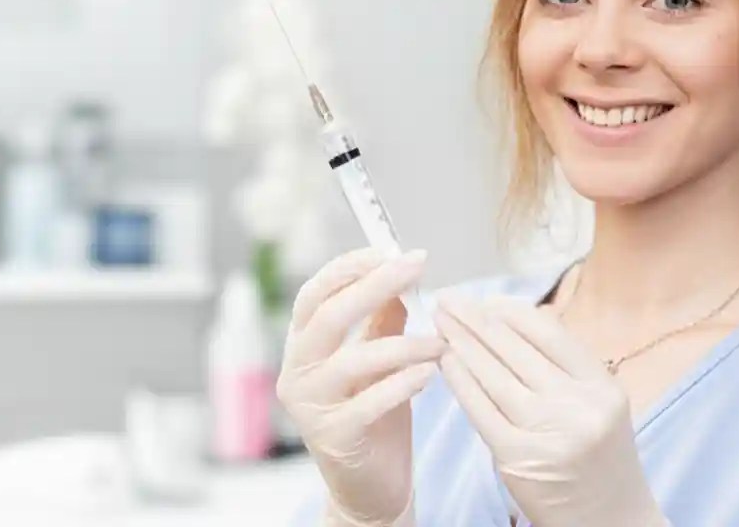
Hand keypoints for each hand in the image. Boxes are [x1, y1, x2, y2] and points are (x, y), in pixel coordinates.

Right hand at [276, 248, 444, 526]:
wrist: (370, 488)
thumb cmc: (375, 417)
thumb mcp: (378, 360)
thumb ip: (384, 319)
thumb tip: (401, 273)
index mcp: (303, 346)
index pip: (314, 294)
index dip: (349, 267)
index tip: (389, 249)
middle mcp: (297, 372)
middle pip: (330, 316)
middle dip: (375, 285)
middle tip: (415, 267)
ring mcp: (311, 406)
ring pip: (355, 359)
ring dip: (405, 343)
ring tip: (441, 340)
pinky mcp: (334, 437)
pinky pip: (370, 402)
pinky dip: (403, 383)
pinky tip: (431, 374)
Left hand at [433, 293, 667, 526]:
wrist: (608, 520)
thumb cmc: (598, 456)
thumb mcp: (599, 403)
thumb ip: (564, 365)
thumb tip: (513, 318)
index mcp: (602, 385)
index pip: (548, 332)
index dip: (510, 312)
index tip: (484, 301)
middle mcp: (579, 405)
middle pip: (515, 349)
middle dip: (476, 319)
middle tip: (448, 300)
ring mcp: (547, 432)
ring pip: (494, 373)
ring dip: (461, 342)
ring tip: (440, 321)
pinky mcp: (517, 457)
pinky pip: (480, 408)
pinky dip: (459, 380)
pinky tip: (443, 360)